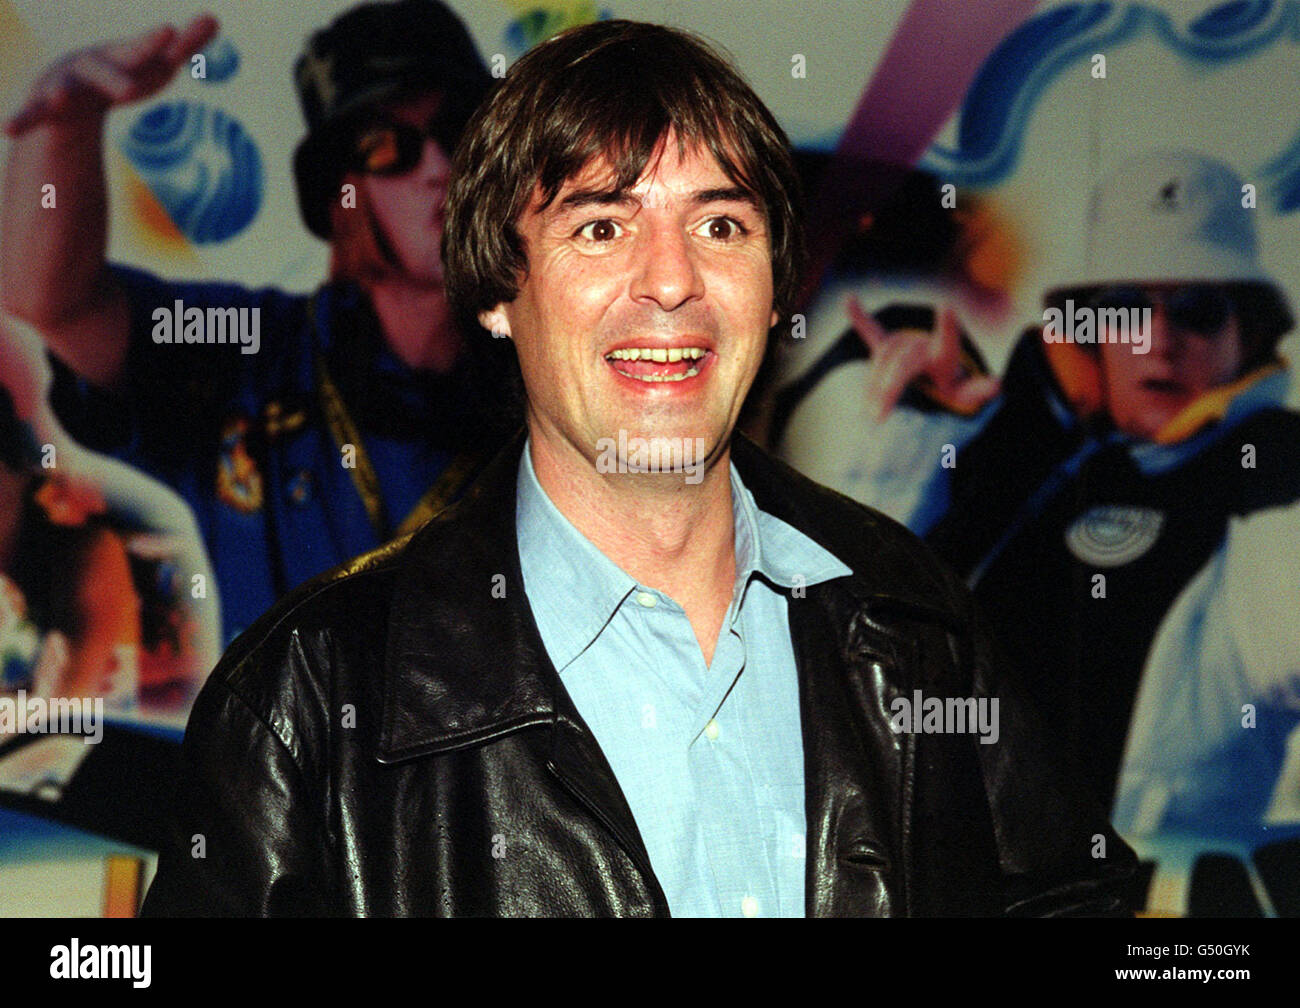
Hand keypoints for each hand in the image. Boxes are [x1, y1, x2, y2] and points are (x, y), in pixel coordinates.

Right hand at [4, 14, 218, 135]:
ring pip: (61, 89)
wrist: (70, 89)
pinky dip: (19, 120)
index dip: (153, 43)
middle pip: (105, 72)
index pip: (142, 50)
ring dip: (60, 93)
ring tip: (60, 98)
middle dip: (116, 78)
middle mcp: (90, 66)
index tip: (171, 33)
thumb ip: (185, 45)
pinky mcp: (44, 109)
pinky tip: (6, 130)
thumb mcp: (153, 63)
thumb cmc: (119, 73)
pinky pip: (30, 115)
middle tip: (133, 89)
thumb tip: (215, 18)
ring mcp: (64, 86)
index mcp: (119, 57)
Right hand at [847, 295, 1000, 420]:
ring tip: (871, 415)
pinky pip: (871, 331)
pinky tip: (848, 301)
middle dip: (889, 388)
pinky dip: (859, 319)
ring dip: (873, 387)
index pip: (947, 340)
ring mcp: (902, 343)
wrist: (934, 372)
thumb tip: (998, 384)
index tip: (946, 307)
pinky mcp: (885, 345)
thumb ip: (977, 391)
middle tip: (878, 416)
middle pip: (901, 362)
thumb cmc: (950, 385)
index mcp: (944, 352)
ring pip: (882, 360)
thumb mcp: (964, 394)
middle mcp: (921, 342)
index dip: (947, 326)